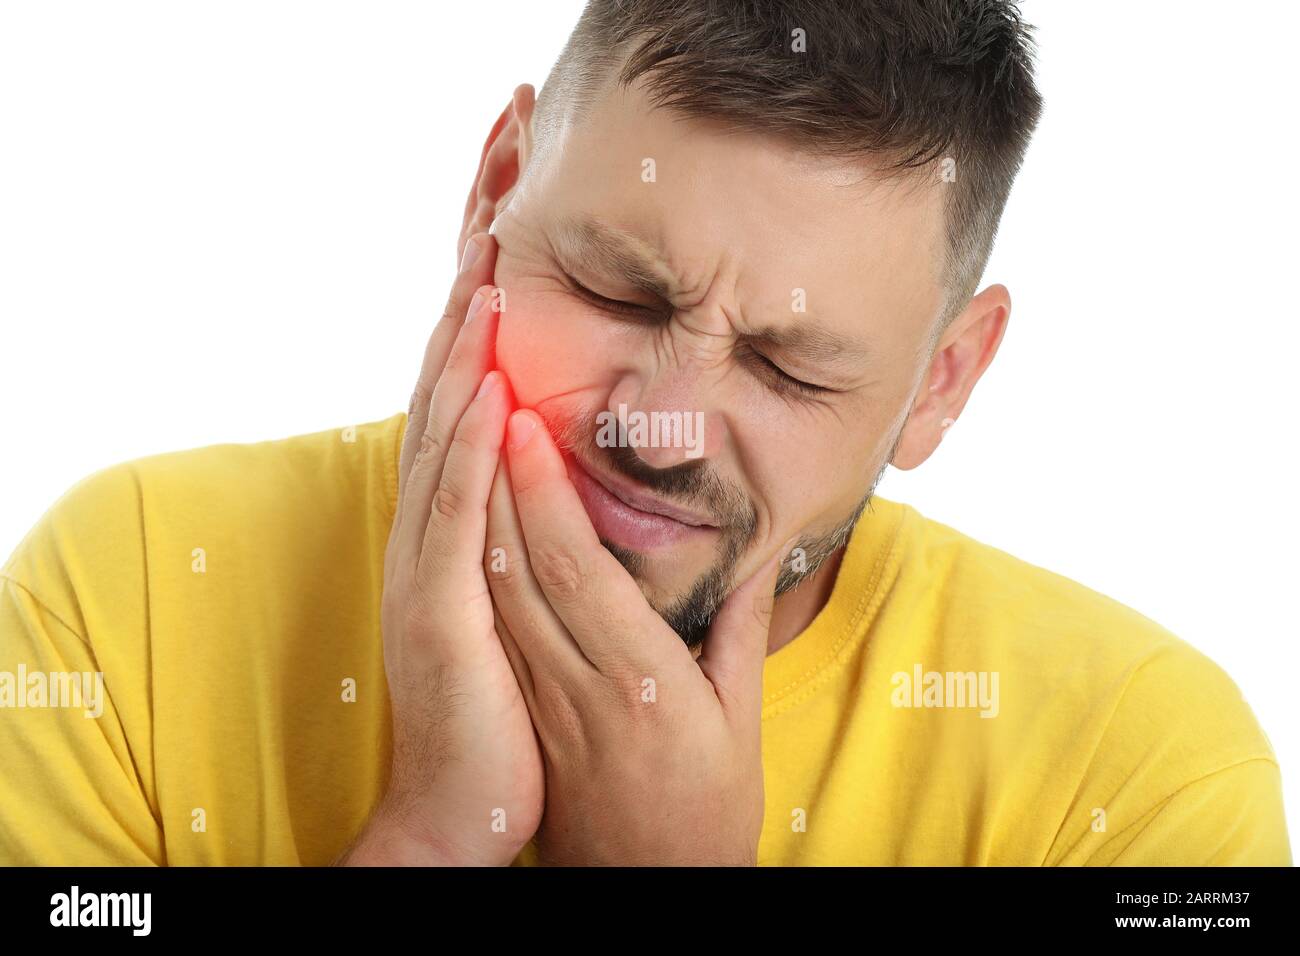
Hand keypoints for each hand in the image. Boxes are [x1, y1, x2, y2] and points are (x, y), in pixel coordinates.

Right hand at [341, 234, 543, 865]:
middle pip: (440, 406)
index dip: (476, 343)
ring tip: (483, 282)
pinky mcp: (438, 607)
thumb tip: (583, 497)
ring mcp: (425, 568)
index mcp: (454, 534)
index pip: (462, 417)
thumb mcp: (526, 612)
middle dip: (460, 323)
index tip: (502, 272)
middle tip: (485, 239)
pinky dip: (468, 447)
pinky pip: (455, 515)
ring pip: (440, 443)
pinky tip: (489, 389)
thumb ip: (543, 549)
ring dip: (460, 360)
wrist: (460, 806)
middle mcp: (427, 537)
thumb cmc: (505, 710)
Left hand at [484, 406, 785, 865]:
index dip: (541, 493)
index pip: (573, 569)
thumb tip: (752, 556)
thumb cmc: (705, 810)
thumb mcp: (739, 723)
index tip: (524, 424)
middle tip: (482, 401)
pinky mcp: (526, 710)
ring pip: (493, 592)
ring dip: (476, 511)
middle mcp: (577, 684)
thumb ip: (738, 632)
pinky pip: (494, 625)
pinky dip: (477, 562)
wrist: (642, 889)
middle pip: (518, 569)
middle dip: (494, 478)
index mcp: (640, 681)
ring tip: (467, 438)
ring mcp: (542, 699)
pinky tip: (473, 515)